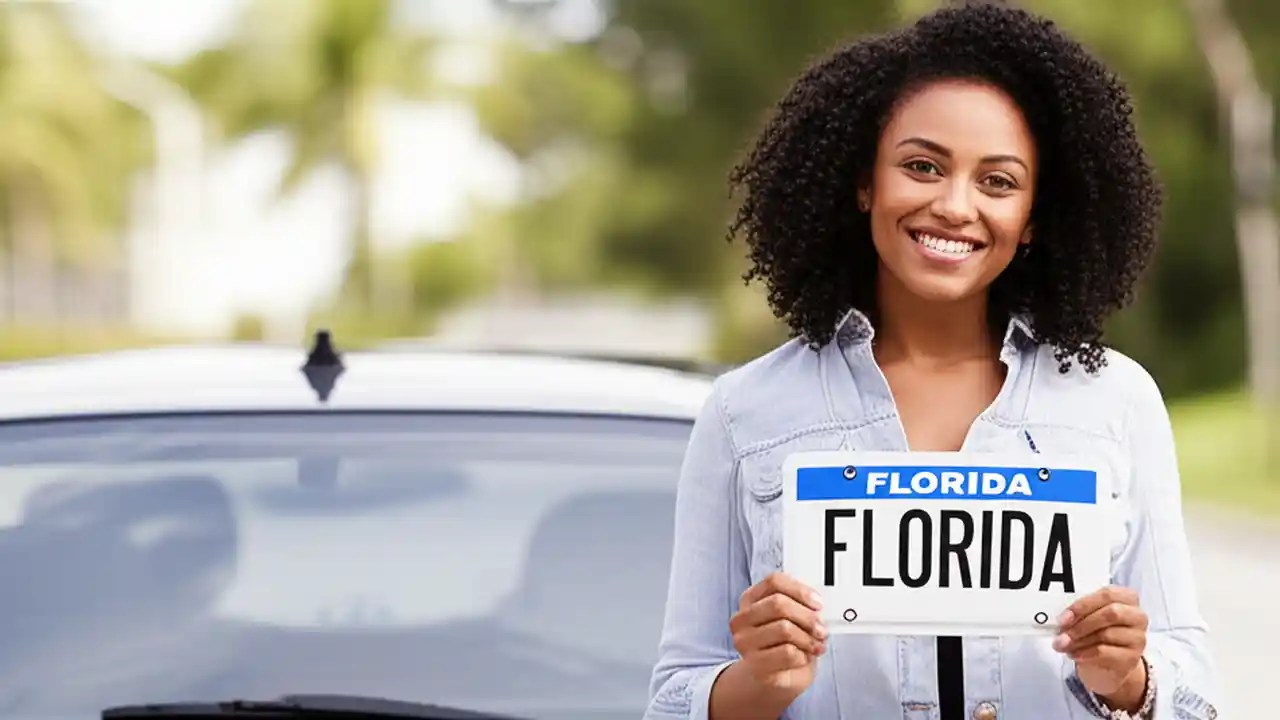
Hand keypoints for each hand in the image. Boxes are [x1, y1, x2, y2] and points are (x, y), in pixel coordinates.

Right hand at [729, 572, 827, 697]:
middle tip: (822, 629)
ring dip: (808, 639)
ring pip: (784, 629)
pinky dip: (803, 656)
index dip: (800, 590)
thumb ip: (801, 606)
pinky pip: (788, 653)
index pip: (774, 582)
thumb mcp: (791, 618)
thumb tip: (817, 606)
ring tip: (815, 645)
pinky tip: (803, 658)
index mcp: (750, 599)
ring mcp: (745, 642)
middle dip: (807, 617)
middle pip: (778, 604)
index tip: (818, 603)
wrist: (775, 677)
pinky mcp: (755, 664)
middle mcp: (742, 619)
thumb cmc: (785, 643)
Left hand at [1054, 585, 1148, 709]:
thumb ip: (1081, 612)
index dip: (1083, 605)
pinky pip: (1106, 652)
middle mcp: (1138, 616)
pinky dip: (1085, 653)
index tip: (1063, 617)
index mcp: (1127, 597)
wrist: (1108, 663)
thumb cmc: (1097, 631)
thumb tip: (1061, 618)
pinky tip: (1074, 654)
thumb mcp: (1090, 616)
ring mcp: (1138, 638)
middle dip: (1081, 623)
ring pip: (1106, 634)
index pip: (1108, 594)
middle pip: (1111, 614)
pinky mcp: (1132, 658)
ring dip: (1079, 640)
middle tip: (1061, 633)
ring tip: (1063, 645)